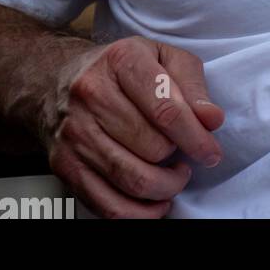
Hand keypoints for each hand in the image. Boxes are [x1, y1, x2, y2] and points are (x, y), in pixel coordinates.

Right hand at [41, 36, 225, 218]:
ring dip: (163, 188)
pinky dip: (138, 212)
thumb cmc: (121, 69)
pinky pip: (105, 204)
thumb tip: (212, 119)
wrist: (57, 81)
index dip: (195, 137)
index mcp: (122, 61)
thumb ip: (191, 85)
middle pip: (150, 146)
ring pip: (130, 179)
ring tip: (175, 177)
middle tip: (187, 157)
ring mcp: (74, 133)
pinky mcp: (64, 164)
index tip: (211, 153)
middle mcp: (92, 94)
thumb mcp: (162, 57)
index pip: (166, 109)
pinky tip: (155, 202)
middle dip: (179, 159)